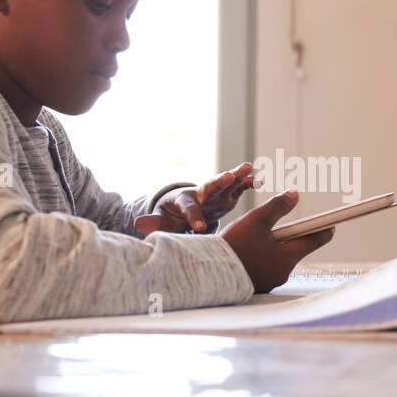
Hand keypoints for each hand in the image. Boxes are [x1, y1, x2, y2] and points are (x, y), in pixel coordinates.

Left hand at [134, 162, 257, 235]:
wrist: (183, 211)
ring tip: (248, 168)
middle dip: (219, 181)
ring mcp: (215, 193)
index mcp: (184, 200)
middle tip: (228, 177)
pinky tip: (258, 180)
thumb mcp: (161, 221)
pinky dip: (246, 184)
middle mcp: (201, 193)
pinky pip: (237, 189)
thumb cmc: (171, 217)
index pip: (189, 207)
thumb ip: (153, 223)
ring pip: (226, 183)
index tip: (198, 228)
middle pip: (210, 185)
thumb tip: (138, 224)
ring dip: (237, 175)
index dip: (193, 217)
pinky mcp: (226, 196)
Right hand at [219, 190, 334, 292]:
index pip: (315, 240)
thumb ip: (277, 207)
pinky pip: (266, 267)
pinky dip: (262, 257)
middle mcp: (283, 272)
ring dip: (274, 246)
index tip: (331, 224)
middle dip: (291, 236)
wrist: (210, 273)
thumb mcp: (256, 220)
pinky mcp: (257, 284)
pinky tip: (249, 250)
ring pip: (279, 258)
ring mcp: (270, 280)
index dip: (324, 229)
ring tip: (256, 236)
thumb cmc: (234, 247)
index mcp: (288, 256)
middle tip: (285, 225)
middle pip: (295, 248)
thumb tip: (294, 195)